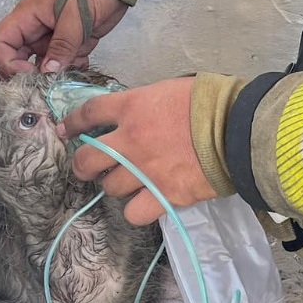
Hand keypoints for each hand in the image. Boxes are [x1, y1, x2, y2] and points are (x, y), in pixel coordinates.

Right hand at [0, 0, 128, 77]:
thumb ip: (62, 44)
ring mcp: (53, 36)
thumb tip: (47, 72)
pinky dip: (73, 65)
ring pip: (45, 64)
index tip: (30, 73)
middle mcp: (35, 29)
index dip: (7, 62)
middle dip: (33, 74)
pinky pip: (64, 60)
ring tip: (75, 66)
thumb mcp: (76, 15)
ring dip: (58, 71)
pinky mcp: (71, 40)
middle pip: (19, 59)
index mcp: (28, 17)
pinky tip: (85, 60)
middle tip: (51, 81)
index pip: (0, 43)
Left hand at [59, 77, 217, 224]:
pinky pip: (133, 213)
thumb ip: (147, 103)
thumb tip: (139, 113)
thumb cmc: (212, 102)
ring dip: (115, 185)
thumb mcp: (172, 89)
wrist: (238, 129)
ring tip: (127, 183)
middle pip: (87, 159)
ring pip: (109, 187)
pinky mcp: (163, 196)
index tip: (65, 130)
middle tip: (87, 167)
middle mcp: (130, 140)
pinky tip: (144, 203)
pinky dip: (136, 210)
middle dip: (82, 165)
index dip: (73, 123)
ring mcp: (144, 171)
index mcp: (132, 107)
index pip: (89, 113)